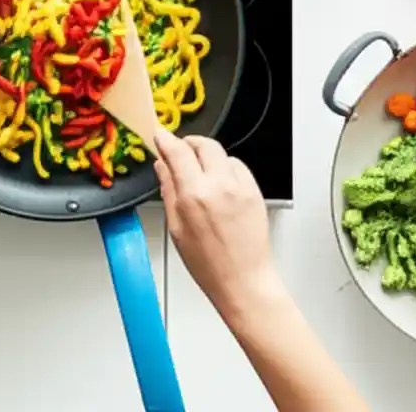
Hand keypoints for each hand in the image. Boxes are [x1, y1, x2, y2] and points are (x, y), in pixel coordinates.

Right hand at [154, 130, 281, 318]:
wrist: (243, 280)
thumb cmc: (209, 264)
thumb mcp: (176, 228)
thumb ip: (169, 191)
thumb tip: (162, 167)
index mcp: (194, 195)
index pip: (178, 151)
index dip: (166, 140)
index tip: (160, 136)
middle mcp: (219, 185)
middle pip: (204, 144)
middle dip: (189, 143)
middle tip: (180, 150)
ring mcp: (240, 186)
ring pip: (221, 154)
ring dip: (208, 156)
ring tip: (200, 173)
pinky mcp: (255, 191)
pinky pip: (238, 167)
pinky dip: (226, 168)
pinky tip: (219, 185)